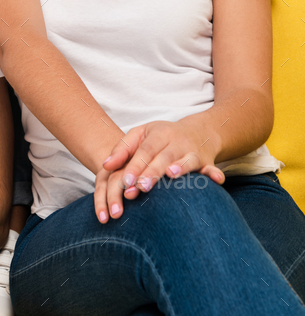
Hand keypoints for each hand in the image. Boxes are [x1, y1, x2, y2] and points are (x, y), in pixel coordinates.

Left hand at [94, 121, 224, 222]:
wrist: (198, 131)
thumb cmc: (162, 137)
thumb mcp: (141, 135)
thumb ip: (122, 149)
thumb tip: (104, 165)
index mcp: (157, 134)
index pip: (144, 150)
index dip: (135, 166)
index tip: (124, 183)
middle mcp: (175, 142)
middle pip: (162, 157)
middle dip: (151, 172)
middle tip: (139, 188)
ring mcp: (192, 151)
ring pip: (185, 161)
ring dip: (179, 168)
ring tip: (170, 175)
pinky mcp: (206, 162)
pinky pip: (211, 167)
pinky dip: (213, 173)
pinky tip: (216, 180)